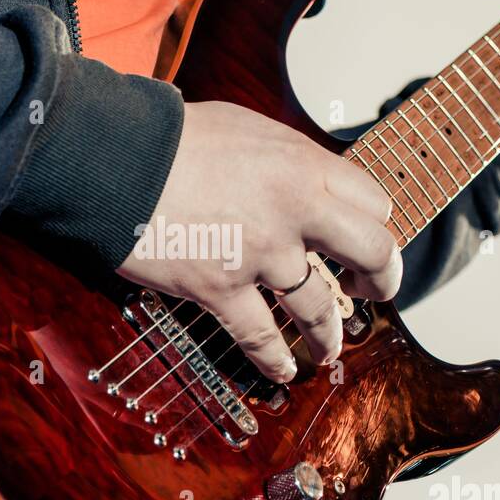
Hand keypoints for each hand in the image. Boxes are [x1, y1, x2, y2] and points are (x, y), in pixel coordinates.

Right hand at [118, 100, 402, 382]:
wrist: (117, 160)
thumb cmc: (172, 138)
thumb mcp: (248, 130)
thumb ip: (286, 161)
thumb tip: (304, 183)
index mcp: (304, 166)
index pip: (372, 203)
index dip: (374, 225)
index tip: (365, 241)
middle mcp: (295, 212)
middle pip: (372, 253)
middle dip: (382, 280)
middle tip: (373, 293)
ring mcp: (261, 255)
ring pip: (319, 308)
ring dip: (329, 333)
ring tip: (330, 346)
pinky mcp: (220, 289)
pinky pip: (261, 338)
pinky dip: (275, 360)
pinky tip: (283, 369)